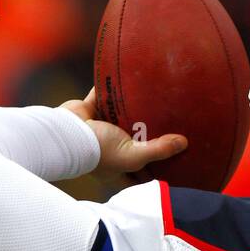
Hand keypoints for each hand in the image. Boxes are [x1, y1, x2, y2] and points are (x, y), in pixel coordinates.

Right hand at [59, 88, 186, 179]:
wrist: (66, 133)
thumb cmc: (99, 152)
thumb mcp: (133, 156)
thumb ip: (159, 149)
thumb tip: (184, 143)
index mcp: (121, 166)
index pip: (143, 172)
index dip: (158, 170)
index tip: (177, 162)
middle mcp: (112, 149)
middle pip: (136, 142)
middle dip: (150, 136)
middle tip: (172, 125)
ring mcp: (102, 128)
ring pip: (123, 117)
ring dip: (134, 109)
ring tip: (154, 99)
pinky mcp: (92, 109)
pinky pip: (105, 94)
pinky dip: (112, 86)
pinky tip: (126, 78)